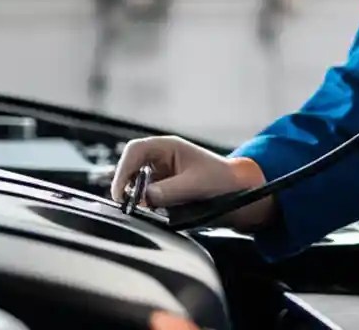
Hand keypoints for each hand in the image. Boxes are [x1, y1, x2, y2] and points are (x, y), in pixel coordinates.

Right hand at [110, 135, 274, 229]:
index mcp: (168, 147)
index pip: (135, 151)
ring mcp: (160, 173)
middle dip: (125, 185)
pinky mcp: (162, 188)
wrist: (238, 191)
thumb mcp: (196, 184)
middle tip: (126, 205)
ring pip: (134, 182)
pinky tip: (149, 211)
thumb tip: (144, 197)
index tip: (121, 192)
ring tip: (140, 209)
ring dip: (134, 195)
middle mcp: (160, 157)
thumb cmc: (221, 179)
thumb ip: (169, 190)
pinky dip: (143, 203)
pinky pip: (144, 194)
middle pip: (130, 166)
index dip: (124, 170)